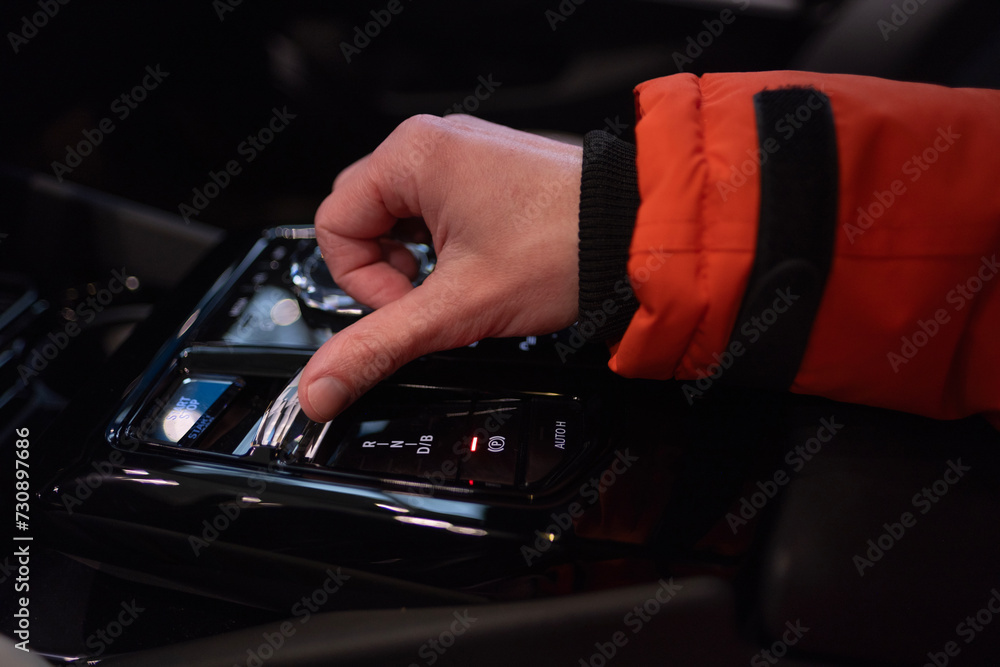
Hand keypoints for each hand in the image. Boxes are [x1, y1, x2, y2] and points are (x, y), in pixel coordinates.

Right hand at [298, 114, 582, 420]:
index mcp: (411, 155)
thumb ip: (379, 346)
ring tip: (468, 279)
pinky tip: (484, 263)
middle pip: (363, 219)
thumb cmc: (566, 248)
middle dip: (392, 270)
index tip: (408, 303)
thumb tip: (320, 385)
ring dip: (423, 261)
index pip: (334, 227)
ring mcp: (464, 151)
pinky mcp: (488, 168)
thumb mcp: (458, 308)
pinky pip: (437, 208)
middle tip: (438, 293)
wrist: (641, 235)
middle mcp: (434, 141)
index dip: (364, 281)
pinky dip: (448, 246)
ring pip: (401, 218)